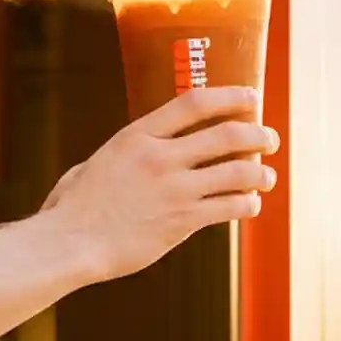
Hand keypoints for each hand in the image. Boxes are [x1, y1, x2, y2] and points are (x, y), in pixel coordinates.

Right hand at [45, 87, 279, 282]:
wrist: (70, 244)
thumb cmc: (75, 206)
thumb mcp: (97, 163)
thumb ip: (127, 153)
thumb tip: (141, 150)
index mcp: (138, 136)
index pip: (194, 103)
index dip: (230, 96)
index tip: (251, 98)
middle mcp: (161, 157)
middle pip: (227, 135)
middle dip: (258, 134)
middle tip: (270, 138)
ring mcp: (174, 189)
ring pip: (238, 172)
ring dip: (261, 173)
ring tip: (268, 176)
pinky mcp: (182, 221)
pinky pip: (230, 207)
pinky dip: (248, 204)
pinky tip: (250, 205)